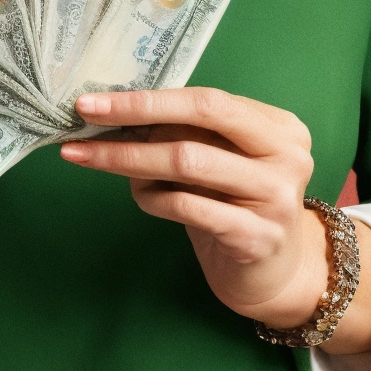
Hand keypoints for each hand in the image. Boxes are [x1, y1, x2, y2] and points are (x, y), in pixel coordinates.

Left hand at [60, 88, 370, 353]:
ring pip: (187, 163)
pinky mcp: (256, 237)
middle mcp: (286, 157)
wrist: (275, 272)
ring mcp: (276, 198)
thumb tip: (114, 112)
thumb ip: (187, 135)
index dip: (149, 98)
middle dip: (135, 116)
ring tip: (98, 158)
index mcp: (279, 127)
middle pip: (199, 123)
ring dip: (131, 159)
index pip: (207, 99)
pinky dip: (152, 198)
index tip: (96, 100)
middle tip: (84, 117)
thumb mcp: (221, 161)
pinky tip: (141, 196)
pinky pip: (187, 207)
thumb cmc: (237, 205)